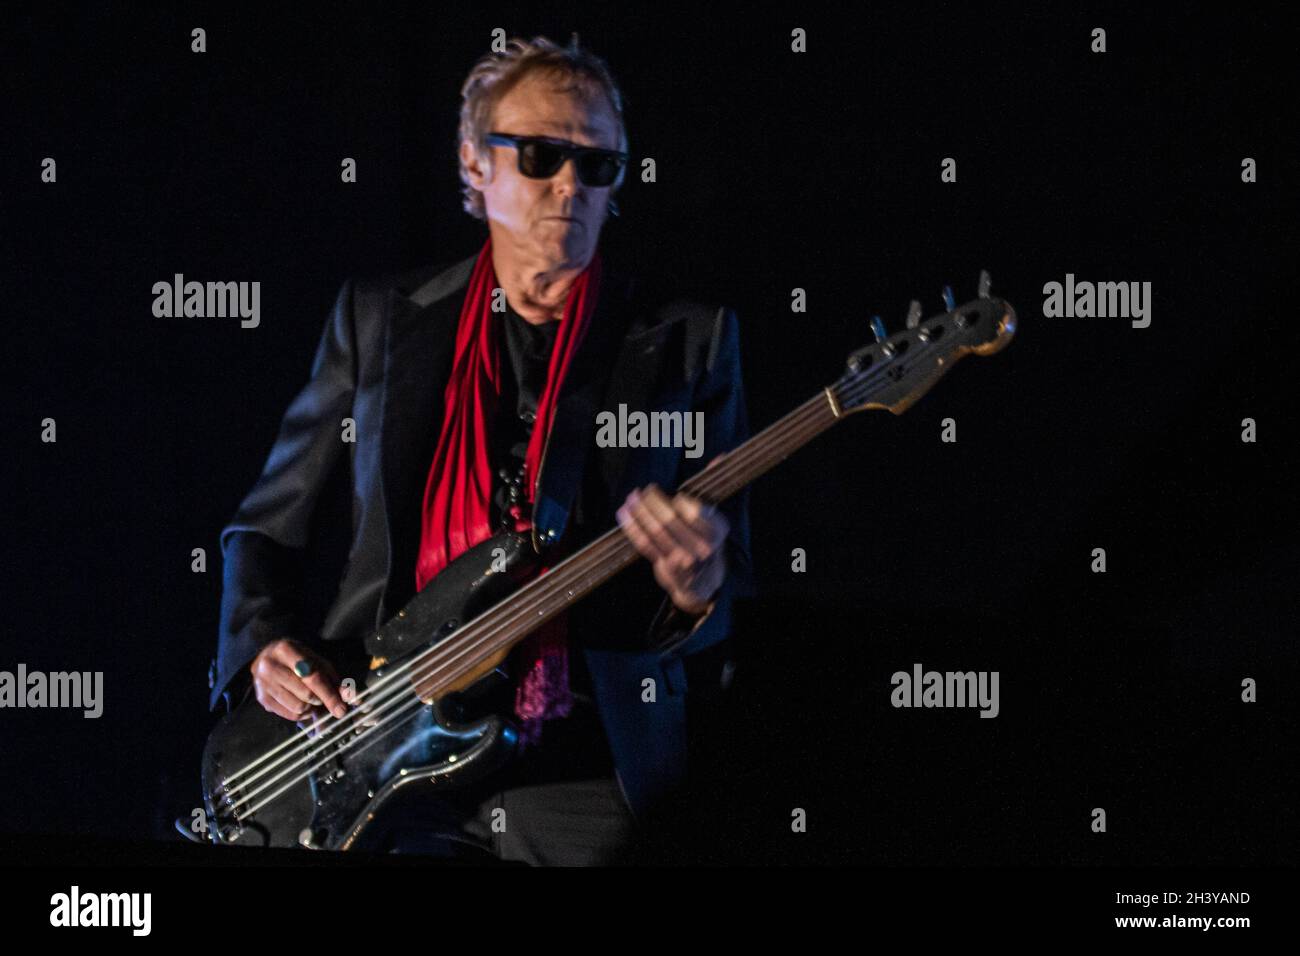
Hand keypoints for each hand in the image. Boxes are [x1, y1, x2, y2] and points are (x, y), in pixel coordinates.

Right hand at [249, 639, 349, 721]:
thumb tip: (349, 696)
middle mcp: (270, 666)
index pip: (312, 677)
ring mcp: (263, 684)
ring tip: (312, 700)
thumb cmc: (298, 658)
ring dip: (311, 708)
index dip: (329, 695)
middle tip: (321, 696)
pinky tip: (302, 704)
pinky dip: (301, 714)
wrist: (267, 656)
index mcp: (286, 650)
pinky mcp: (261, 698)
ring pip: (297, 707)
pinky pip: (288, 715)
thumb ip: (333, 678)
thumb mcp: (317, 661)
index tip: (342, 709)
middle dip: (320, 699)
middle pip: (305, 694)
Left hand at [616, 484, 728, 615]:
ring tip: (630, 499)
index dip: (678, 500)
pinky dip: (632, 528)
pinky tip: (624, 514)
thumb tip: (720, 456)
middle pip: (671, 520)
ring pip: (656, 531)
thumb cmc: (704, 540)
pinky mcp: (667, 568)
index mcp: (718, 530)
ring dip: (639, 512)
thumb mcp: (712, 517)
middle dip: (652, 502)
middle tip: (640, 492)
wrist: (702, 582)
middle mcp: (704, 547)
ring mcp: (684, 560)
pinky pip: (645, 544)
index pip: (695, 510)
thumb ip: (711, 487)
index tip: (669, 494)